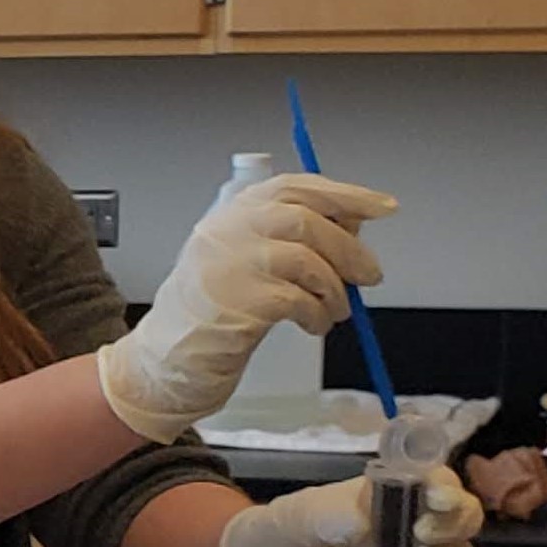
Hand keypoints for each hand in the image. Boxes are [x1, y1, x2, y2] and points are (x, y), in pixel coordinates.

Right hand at [97, 174, 395, 443]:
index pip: (295, 187)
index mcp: (231, 212)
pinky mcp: (237, 303)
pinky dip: (317, 314)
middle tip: (370, 274)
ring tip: (336, 310)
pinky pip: (297, 300)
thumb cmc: (210, 312)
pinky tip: (313, 324)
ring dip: (334, 288)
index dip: (345, 194)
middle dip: (349, 249)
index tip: (381, 207)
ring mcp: (229, 266)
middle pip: (306, 221)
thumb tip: (353, 223)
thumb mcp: (247, 261)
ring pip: (306, 260)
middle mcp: (227, 231)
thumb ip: (290, 237)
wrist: (164, 359)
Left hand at [216, 467, 483, 546]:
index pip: (439, 480)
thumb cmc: (293, 528)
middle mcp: (415, 523)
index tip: (435, 496)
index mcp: (396, 491)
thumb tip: (361, 525)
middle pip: (464, 518)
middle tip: (423, 531)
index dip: (446, 485)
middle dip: (457, 521)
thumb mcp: (303, 514)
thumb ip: (331, 514)